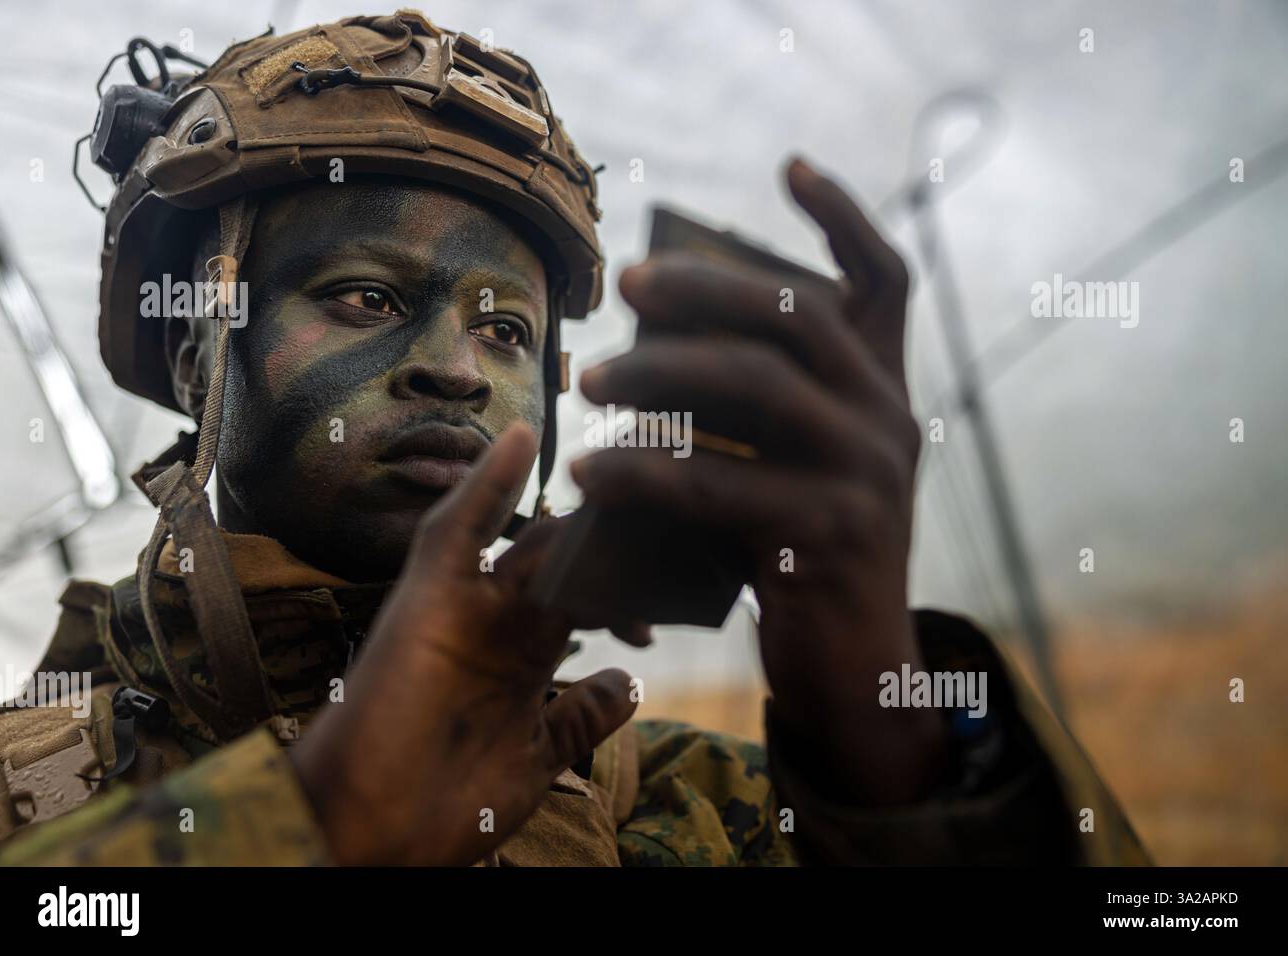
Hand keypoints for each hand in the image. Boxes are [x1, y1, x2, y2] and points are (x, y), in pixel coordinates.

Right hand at [290, 423, 638, 864]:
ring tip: (630, 486)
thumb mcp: (538, 757)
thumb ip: (579, 716)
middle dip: (623, 552)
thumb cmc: (444, 807)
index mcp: (525, 652)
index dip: (633, 590)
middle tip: (676, 541)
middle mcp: (499, 619)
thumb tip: (627, 685)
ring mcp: (465, 604)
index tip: (678, 599)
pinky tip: (523, 437)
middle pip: (570, 561)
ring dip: (580, 521)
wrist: (373, 839)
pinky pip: (456, 529)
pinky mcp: (427, 597)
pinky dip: (486, 483)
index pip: (589, 595)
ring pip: (530, 538)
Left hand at [573, 158, 945, 804]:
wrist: (858, 667)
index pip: (885, 282)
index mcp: (883, 393)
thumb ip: (761, 410)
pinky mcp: (828, 537)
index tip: (791, 166)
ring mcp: (866, 476)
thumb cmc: (803, 554)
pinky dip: (645, 474)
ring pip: (757, 387)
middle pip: (794, 317)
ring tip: (590, 384)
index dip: (844, 217)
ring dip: (659, 374)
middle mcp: (888, 420)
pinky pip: (720, 485)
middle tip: (626, 288)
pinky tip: (590, 476)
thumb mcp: (795, 467)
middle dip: (702, 290)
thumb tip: (657, 344)